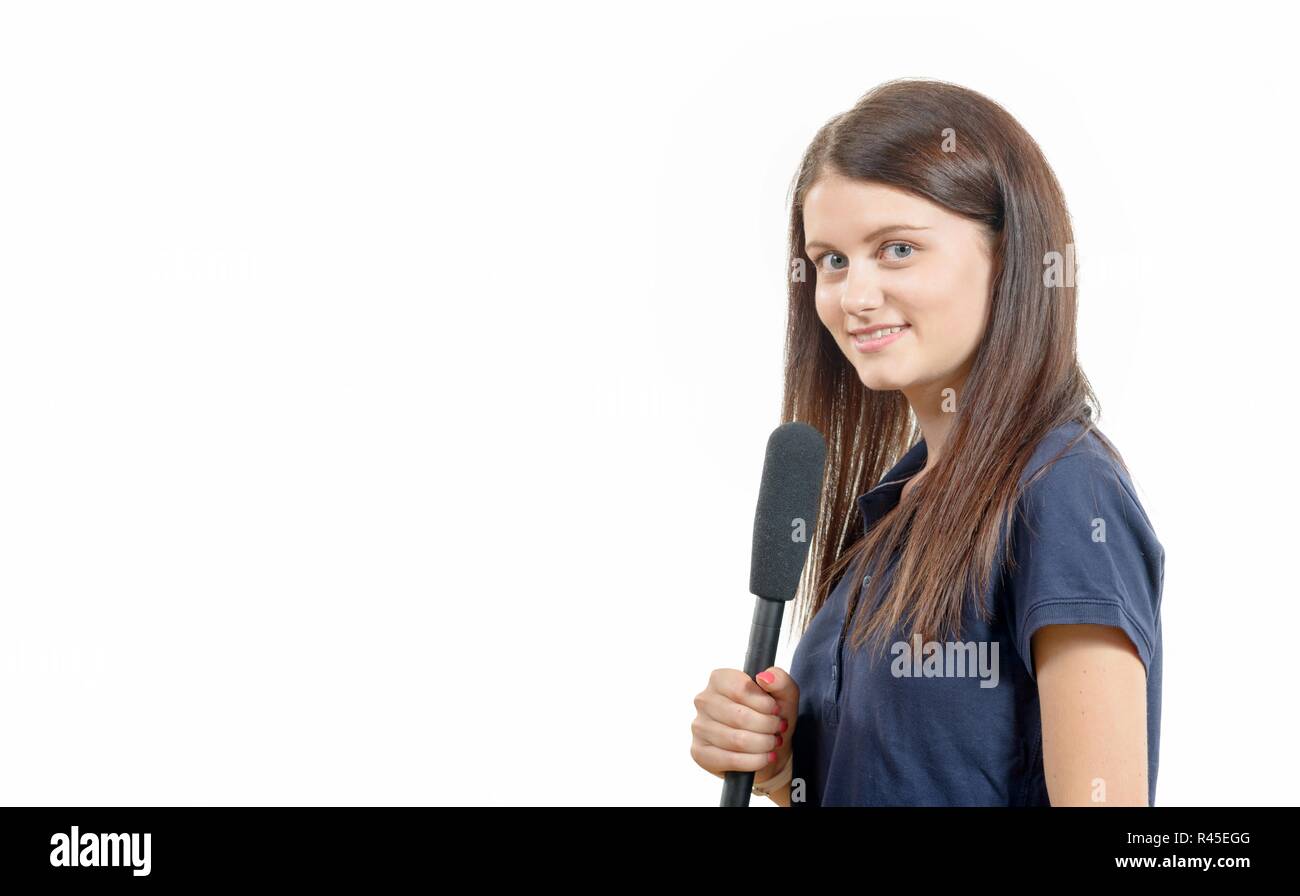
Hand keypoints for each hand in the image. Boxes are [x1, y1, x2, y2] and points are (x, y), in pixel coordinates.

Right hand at [690, 666, 796, 787]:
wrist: (769, 748)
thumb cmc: (772, 717)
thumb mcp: (784, 695)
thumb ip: (780, 680)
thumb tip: (764, 677)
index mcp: (719, 679)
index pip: (741, 689)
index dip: (765, 703)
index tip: (776, 710)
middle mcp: (703, 700)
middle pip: (740, 716)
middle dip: (767, 726)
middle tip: (778, 729)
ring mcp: (699, 727)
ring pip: (737, 740)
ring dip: (763, 744)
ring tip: (772, 742)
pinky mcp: (700, 753)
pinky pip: (730, 760)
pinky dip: (755, 761)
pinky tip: (765, 757)